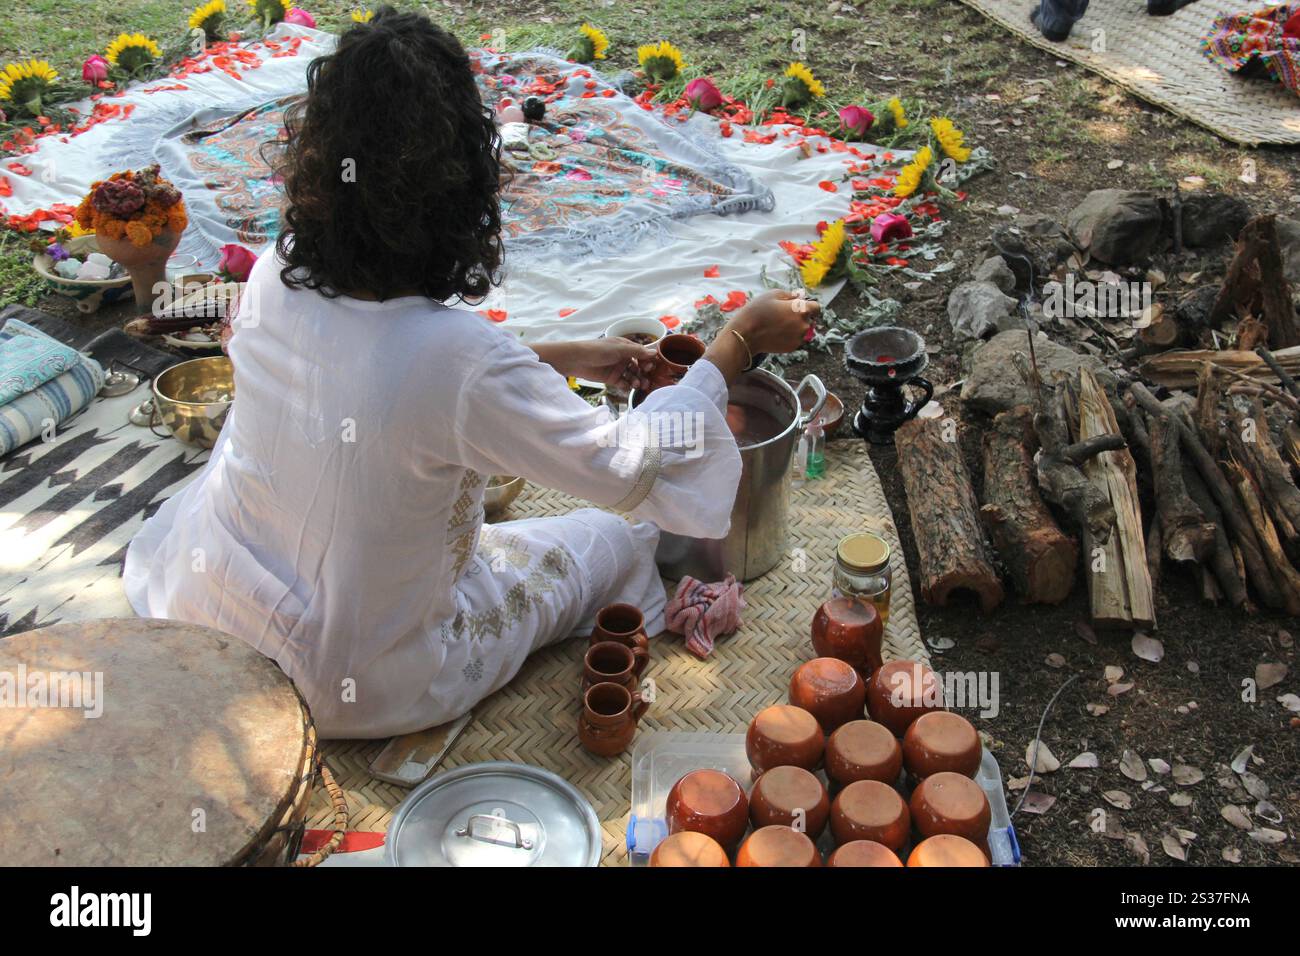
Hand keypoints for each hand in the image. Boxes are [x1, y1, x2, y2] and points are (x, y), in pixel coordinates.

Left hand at [532, 338, 657, 391]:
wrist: (576, 360)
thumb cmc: (597, 350)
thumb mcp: (619, 349)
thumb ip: (637, 352)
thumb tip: (654, 352)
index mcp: (625, 346)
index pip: (642, 354)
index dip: (648, 360)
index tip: (651, 367)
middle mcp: (623, 357)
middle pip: (638, 366)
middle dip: (644, 373)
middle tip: (646, 380)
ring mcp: (617, 368)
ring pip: (632, 376)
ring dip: (637, 380)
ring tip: (638, 385)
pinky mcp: (611, 378)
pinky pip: (623, 383)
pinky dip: (627, 386)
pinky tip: (629, 387)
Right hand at [727, 289, 820, 355]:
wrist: (746, 334)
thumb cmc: (758, 311)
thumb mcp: (773, 294)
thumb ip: (791, 295)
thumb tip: (799, 297)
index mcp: (802, 310)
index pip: (816, 307)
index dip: (808, 305)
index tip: (800, 306)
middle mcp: (804, 325)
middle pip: (809, 319)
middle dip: (800, 316)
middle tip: (783, 315)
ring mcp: (799, 338)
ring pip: (802, 330)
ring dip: (795, 327)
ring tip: (778, 325)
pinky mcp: (792, 348)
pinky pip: (795, 339)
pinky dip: (790, 336)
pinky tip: (776, 333)